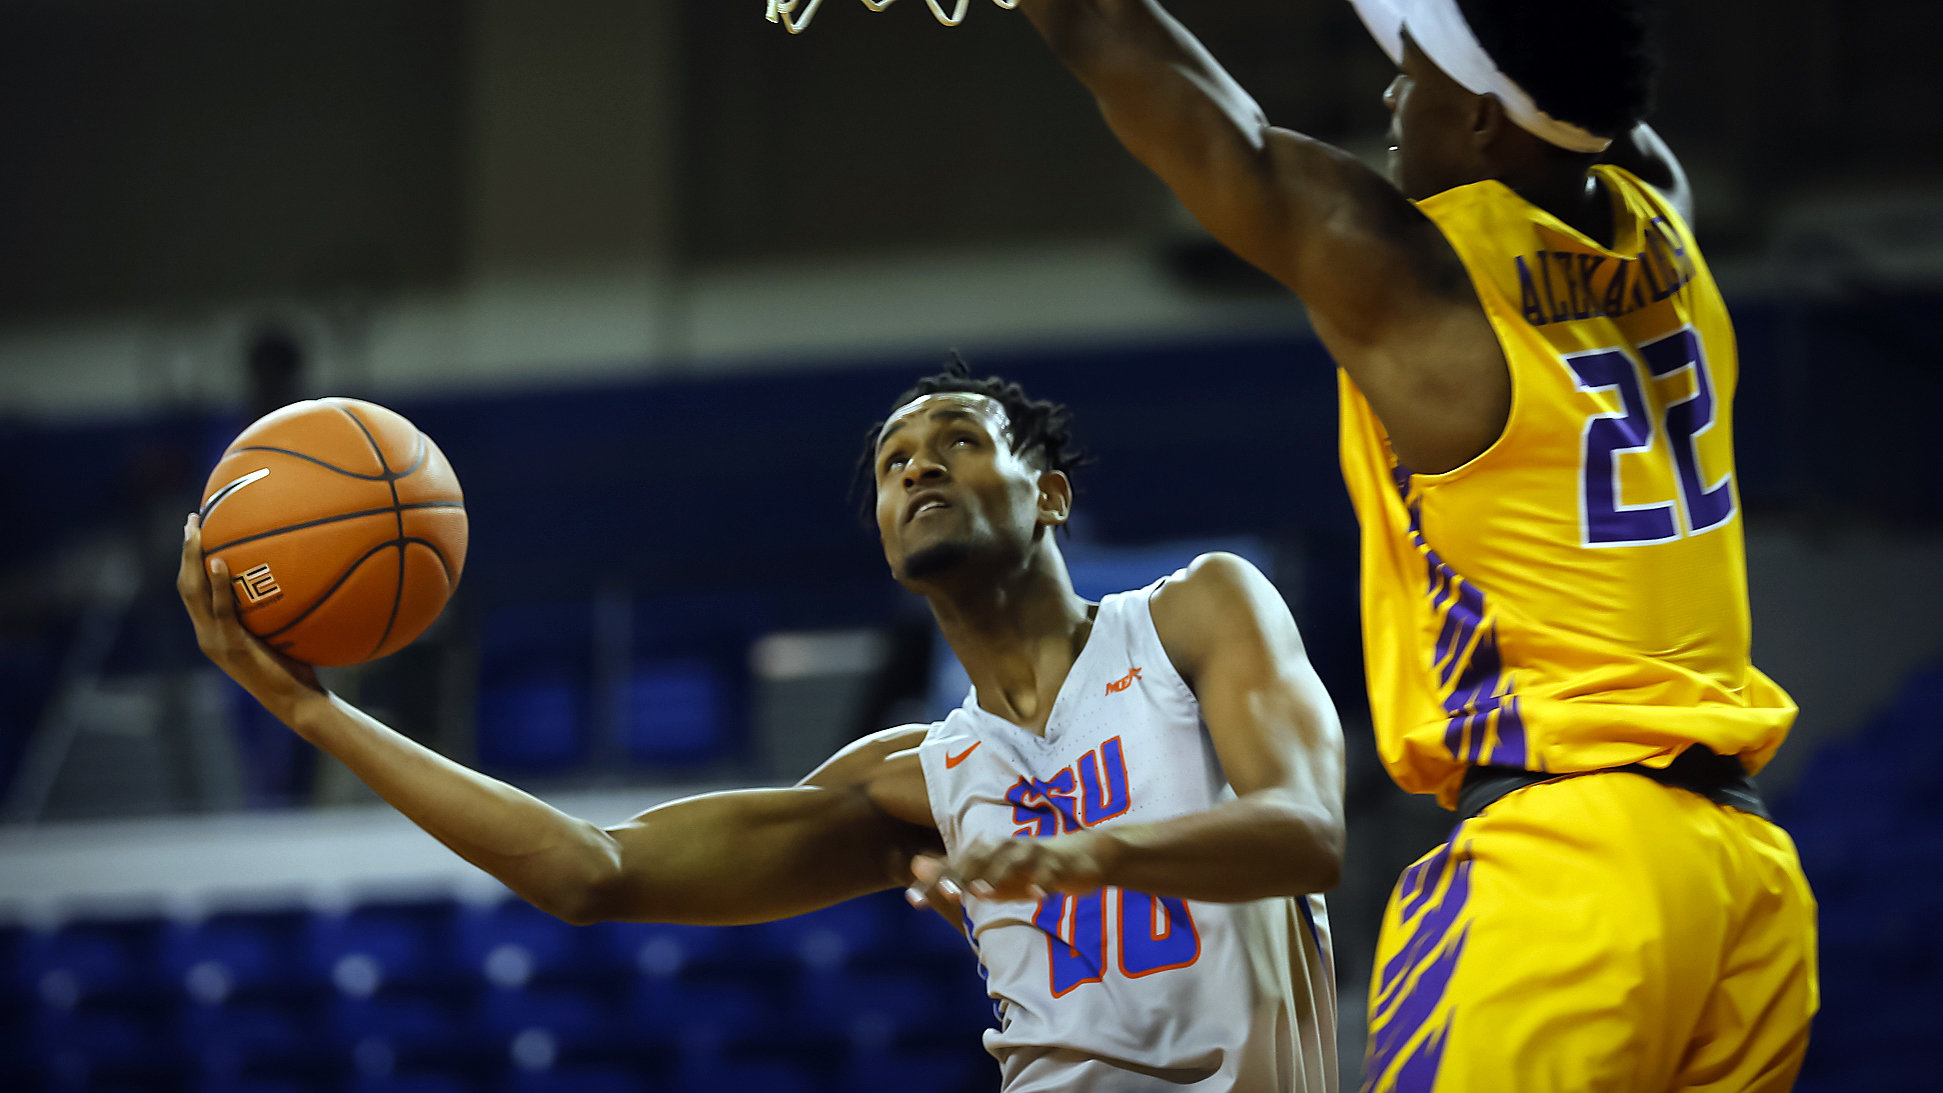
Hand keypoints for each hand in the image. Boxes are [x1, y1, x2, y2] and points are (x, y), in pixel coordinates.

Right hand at [178, 513, 323, 714]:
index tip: (196, 531)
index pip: (194, 592)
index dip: (190, 562)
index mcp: (214, 631)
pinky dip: (218, 585)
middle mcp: (207, 635)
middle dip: (185, 551)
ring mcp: (216, 642)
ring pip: (193, 593)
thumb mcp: (282, 632)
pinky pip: (222, 610)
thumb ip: (276, 608)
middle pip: (186, 586)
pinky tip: (220, 562)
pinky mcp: (232, 647)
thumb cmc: (298, 667)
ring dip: (192, 559)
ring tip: (196, 530)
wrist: (297, 702)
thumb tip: (298, 571)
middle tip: (192, 519)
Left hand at [906, 830, 1116, 910]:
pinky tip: (1037, 895)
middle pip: (981, 859)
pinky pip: (1051, 874)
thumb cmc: (1027, 868)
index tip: (913, 899)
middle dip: (962, 875)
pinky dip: (1044, 882)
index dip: (934, 881)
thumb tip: (914, 865)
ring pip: (1014, 861)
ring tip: (983, 891)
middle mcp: (1007, 849)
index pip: (956, 866)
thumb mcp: (990, 874)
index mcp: (988, 853)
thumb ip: (953, 871)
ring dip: (998, 874)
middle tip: (945, 892)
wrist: (1081, 856)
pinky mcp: (1060, 866)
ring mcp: (1035, 856)